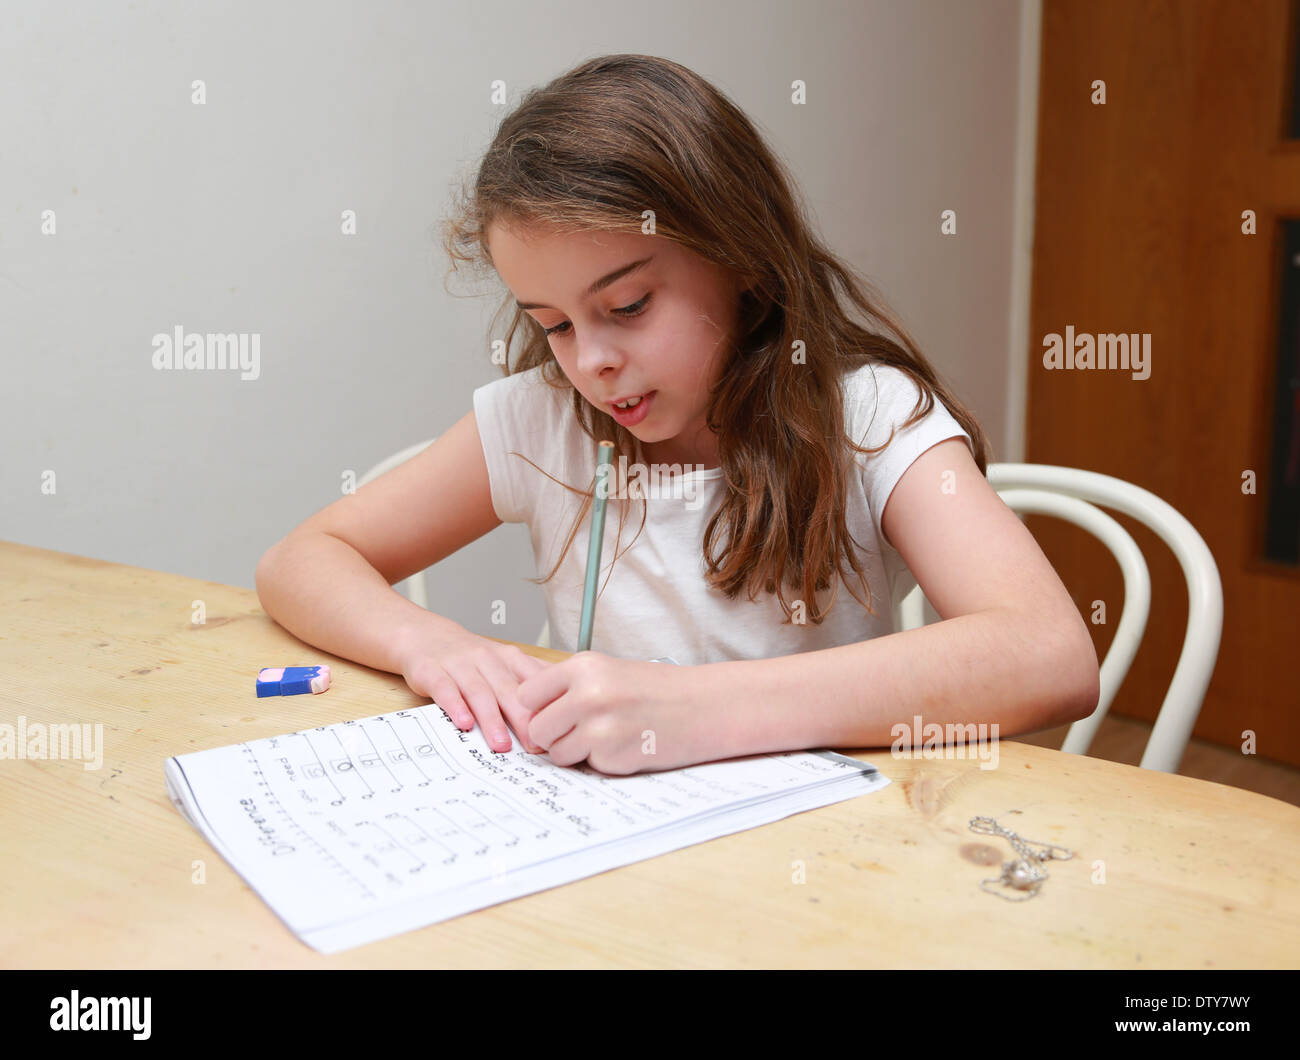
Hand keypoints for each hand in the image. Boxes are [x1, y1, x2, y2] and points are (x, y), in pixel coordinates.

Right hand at [399, 623, 554, 752]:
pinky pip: (445, 689)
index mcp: (509, 658)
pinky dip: (455, 706)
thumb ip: (532, 679)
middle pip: (509, 690)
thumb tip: (567, 702)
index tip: (558, 731)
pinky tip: (464, 723)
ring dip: (491, 719)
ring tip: (501, 744)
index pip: (533, 682)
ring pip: (479, 692)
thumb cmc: (471, 657)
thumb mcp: (505, 661)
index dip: (547, 706)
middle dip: (524, 719)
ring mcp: (459, 665)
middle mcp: (487, 660)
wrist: (424, 635)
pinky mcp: (432, 672)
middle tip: (535, 745)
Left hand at [517, 651, 708, 773]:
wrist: (704, 707)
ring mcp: (599, 726)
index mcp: (583, 666)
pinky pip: (586, 765)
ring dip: (575, 751)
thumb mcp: (608, 672)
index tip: (555, 712)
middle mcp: (587, 693)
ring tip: (607, 735)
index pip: (527, 695)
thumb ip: (567, 685)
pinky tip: (625, 744)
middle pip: (536, 728)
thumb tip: (518, 696)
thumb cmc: (656, 690)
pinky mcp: (612, 754)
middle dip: (554, 735)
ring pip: (556, 752)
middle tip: (582, 729)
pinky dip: (601, 761)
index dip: (538, 708)